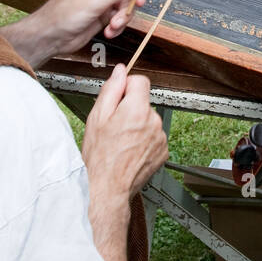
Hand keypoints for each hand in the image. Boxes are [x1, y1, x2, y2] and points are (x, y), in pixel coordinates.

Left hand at [1, 0, 155, 64]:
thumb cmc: (63, 14)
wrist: (51, 37)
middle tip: (136, 5)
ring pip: (128, 1)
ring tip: (113, 24)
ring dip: (125, 15)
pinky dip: (119, 24)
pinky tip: (109, 31)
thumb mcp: (95, 0)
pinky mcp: (105, 12)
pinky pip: (122, 15)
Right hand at [82, 64, 167, 198]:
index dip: (127, 87)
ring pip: (149, 120)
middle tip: (114, 127)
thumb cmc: (100, 157)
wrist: (107, 189)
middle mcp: (154, 121)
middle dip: (130, 109)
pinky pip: (154, 136)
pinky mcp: (164, 151)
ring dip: (138, 126)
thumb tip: (120, 71)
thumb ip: (112, 89)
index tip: (118, 99)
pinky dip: (144, 140)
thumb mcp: (97, 117)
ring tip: (121, 142)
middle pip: (144, 102)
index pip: (141, 81)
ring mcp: (161, 137)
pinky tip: (130, 151)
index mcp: (137, 109)